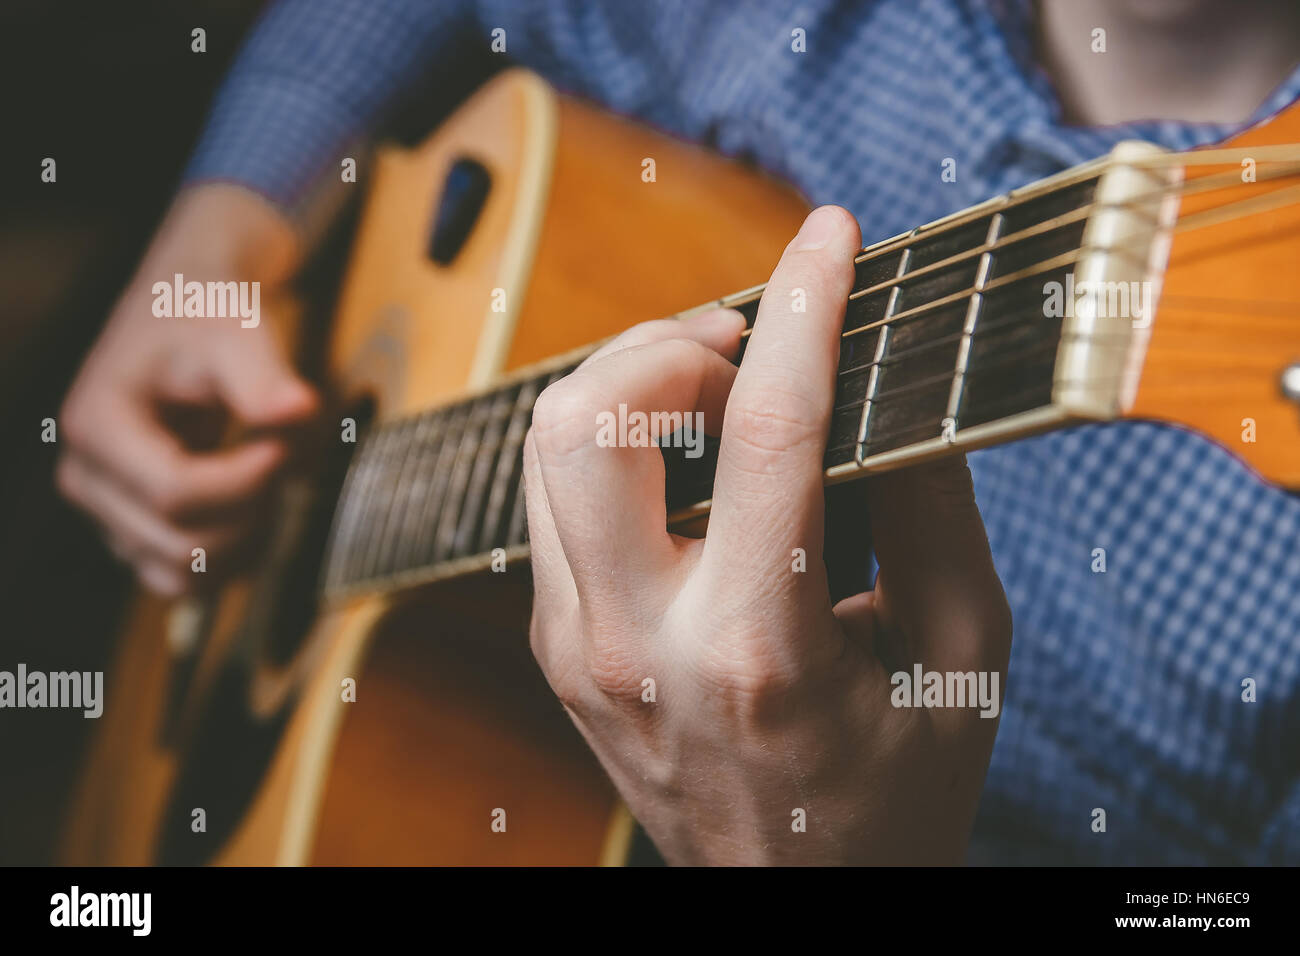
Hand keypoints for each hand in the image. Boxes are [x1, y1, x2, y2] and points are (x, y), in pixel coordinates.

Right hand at [57, 185, 318, 595]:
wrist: (188, 317)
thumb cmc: (210, 319)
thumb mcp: (239, 333)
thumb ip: (264, 377)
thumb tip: (299, 410)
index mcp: (96, 426)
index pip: (174, 493)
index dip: (244, 482)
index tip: (285, 445)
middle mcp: (85, 478)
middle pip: (180, 542)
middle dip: (250, 512)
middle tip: (284, 457)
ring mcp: (105, 513)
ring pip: (183, 572)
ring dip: (244, 540)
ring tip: (268, 478)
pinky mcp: (133, 533)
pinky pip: (184, 579)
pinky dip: (229, 558)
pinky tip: (258, 508)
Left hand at [524, 205, 1011, 863]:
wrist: (785, 905)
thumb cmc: (887, 798)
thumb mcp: (958, 664)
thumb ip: (934, 514)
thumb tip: (902, 389)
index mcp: (759, 651)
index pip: (770, 430)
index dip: (804, 306)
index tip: (831, 235)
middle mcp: (636, 645)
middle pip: (586, 418)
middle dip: (667, 342)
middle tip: (745, 356)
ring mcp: (574, 648)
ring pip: (544, 447)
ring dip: (628, 384)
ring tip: (714, 401)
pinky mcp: (552, 648)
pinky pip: (548, 501)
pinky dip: (611, 446)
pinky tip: (682, 467)